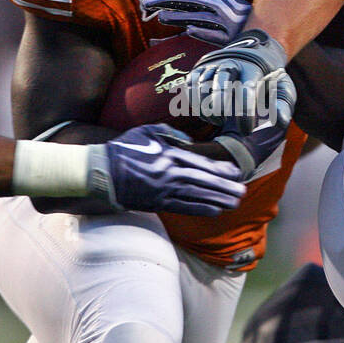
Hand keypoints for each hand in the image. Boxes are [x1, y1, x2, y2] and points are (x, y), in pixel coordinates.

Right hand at [92, 124, 246, 216]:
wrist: (102, 172)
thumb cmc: (124, 149)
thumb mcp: (148, 131)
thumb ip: (171, 133)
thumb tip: (190, 142)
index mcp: (169, 154)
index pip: (201, 163)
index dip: (220, 169)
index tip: (236, 172)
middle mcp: (169, 173)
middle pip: (203, 182)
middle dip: (224, 188)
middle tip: (242, 192)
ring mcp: (163, 190)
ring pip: (196, 196)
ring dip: (217, 200)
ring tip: (234, 203)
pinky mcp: (156, 203)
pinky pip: (183, 208)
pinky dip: (200, 209)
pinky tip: (214, 211)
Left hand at [140, 0, 251, 46]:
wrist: (267, 30)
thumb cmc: (238, 20)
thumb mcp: (221, 6)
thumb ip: (198, 8)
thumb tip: (173, 11)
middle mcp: (217, 4)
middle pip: (188, 0)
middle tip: (146, 1)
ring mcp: (223, 20)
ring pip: (198, 16)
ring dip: (180, 16)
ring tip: (161, 17)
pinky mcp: (229, 37)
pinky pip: (213, 34)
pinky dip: (202, 32)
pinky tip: (189, 31)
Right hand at [185, 29, 293, 133]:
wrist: (254, 52)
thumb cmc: (269, 77)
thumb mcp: (282, 87)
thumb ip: (283, 104)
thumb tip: (280, 121)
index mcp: (253, 68)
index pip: (246, 90)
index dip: (245, 113)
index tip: (246, 129)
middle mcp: (231, 63)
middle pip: (221, 85)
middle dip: (222, 109)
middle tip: (226, 123)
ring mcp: (213, 65)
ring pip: (202, 87)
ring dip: (207, 109)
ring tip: (218, 121)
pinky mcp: (199, 69)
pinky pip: (190, 86)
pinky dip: (194, 102)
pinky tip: (206, 113)